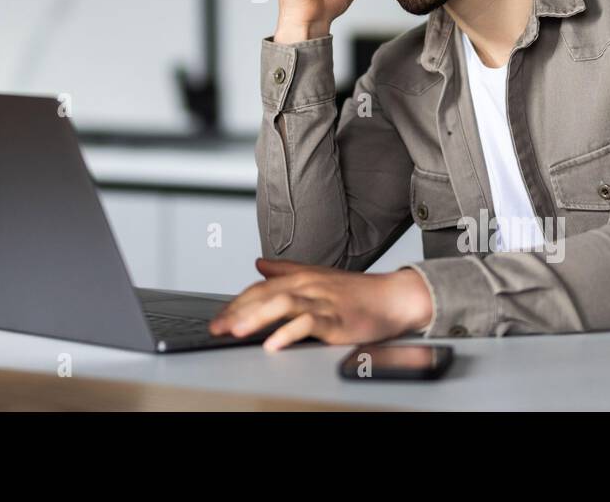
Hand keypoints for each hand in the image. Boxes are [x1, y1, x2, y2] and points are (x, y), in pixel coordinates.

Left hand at [208, 258, 433, 350]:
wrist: (393, 297)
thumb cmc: (356, 291)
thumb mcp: (317, 276)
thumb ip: (286, 270)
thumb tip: (259, 264)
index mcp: (300, 278)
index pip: (259, 288)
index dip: (235, 303)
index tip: (217, 318)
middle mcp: (308, 286)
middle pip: (265, 295)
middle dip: (237, 312)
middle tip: (217, 327)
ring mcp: (322, 302)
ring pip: (283, 304)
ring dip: (257, 317)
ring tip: (237, 332)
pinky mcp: (336, 319)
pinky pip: (309, 324)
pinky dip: (289, 333)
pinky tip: (274, 344)